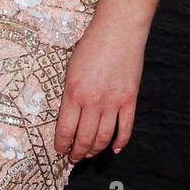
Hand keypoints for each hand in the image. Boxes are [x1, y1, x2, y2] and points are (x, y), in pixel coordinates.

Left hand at [54, 17, 146, 163]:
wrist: (118, 31)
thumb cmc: (91, 46)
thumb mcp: (71, 69)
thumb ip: (70, 94)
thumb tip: (70, 116)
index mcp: (73, 93)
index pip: (65, 129)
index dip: (61, 145)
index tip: (60, 151)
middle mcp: (93, 101)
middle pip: (84, 138)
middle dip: (77, 152)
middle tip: (74, 158)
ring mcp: (113, 102)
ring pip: (103, 137)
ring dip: (95, 150)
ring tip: (90, 155)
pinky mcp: (130, 100)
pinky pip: (125, 128)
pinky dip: (120, 142)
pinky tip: (114, 148)